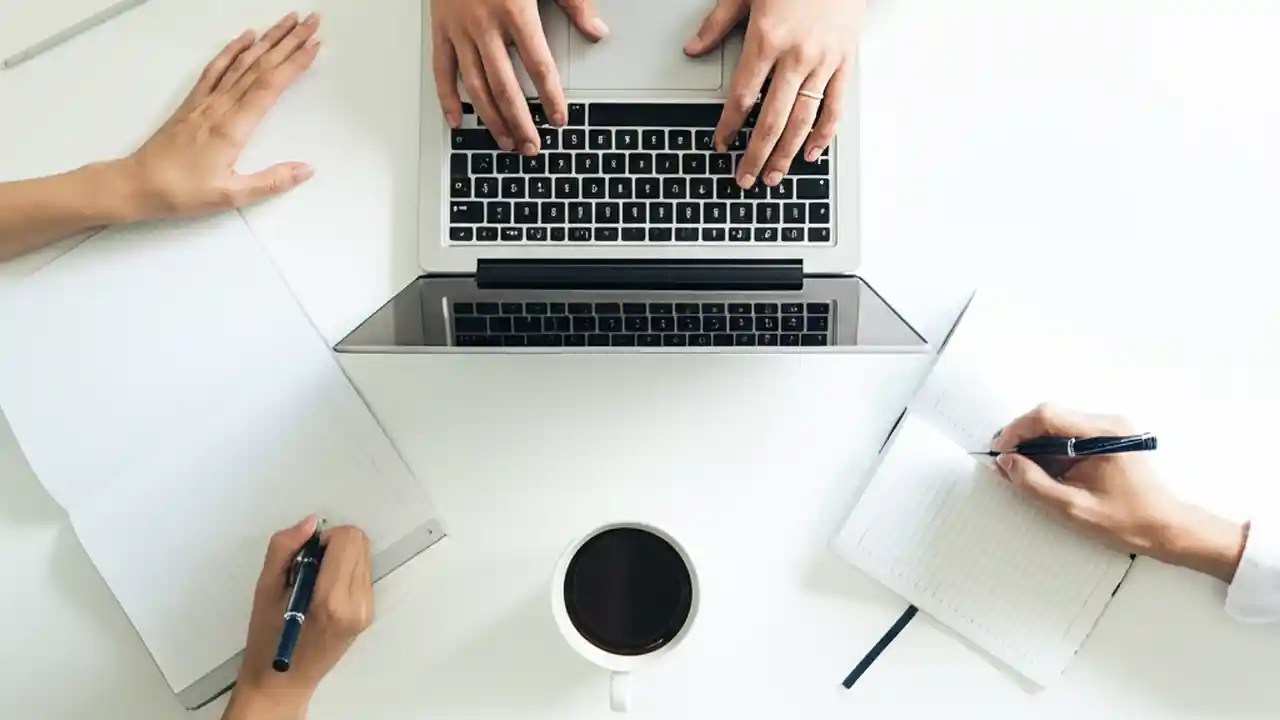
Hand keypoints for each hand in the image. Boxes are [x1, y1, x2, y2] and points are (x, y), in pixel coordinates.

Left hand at [120, 13, 321, 220]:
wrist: (137, 183)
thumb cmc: (181, 191)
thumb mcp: (231, 194)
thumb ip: (271, 180)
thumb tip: (306, 169)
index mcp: (232, 127)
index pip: (270, 85)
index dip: (294, 62)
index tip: (314, 45)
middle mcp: (220, 106)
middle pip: (261, 66)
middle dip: (288, 41)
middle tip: (310, 22)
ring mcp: (206, 100)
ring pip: (242, 62)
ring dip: (267, 40)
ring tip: (286, 22)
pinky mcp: (194, 101)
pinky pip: (216, 68)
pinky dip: (233, 50)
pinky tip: (246, 37)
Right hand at [224, 516, 372, 719]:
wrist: (283, 681)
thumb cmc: (268, 638)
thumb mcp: (265, 589)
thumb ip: (284, 548)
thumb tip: (310, 522)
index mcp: (332, 599)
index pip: (347, 539)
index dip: (324, 538)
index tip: (304, 556)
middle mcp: (357, 604)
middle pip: (360, 543)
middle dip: (333, 546)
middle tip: (307, 568)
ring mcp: (367, 610)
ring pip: (363, 556)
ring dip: (339, 558)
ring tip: (314, 582)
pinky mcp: (368, 614)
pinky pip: (362, 574)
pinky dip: (344, 572)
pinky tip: (323, 592)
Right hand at [431, 0, 607, 154]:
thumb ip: (575, 2)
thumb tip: (597, 31)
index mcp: (516, 11)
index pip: (538, 66)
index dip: (550, 97)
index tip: (558, 120)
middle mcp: (485, 25)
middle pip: (505, 85)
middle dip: (520, 121)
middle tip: (532, 147)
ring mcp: (459, 30)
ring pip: (474, 85)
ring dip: (491, 118)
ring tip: (505, 142)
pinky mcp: (440, 30)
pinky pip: (442, 71)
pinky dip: (448, 99)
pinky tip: (458, 121)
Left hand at [685, 0, 863, 188]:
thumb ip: (717, 23)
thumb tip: (694, 48)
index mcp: (768, 39)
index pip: (743, 96)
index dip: (729, 125)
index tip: (720, 143)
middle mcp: (797, 56)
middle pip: (772, 119)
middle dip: (755, 154)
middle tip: (744, 177)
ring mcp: (824, 62)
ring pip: (803, 120)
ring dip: (785, 153)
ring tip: (773, 176)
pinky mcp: (845, 61)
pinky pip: (835, 106)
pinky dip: (823, 134)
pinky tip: (810, 153)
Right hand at [992, 404, 1245, 582]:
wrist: (1167, 527)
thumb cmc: (1125, 521)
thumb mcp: (1072, 508)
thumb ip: (1034, 483)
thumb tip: (1005, 462)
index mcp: (1103, 434)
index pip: (1047, 415)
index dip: (1016, 431)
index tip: (999, 453)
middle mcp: (1108, 422)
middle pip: (1050, 415)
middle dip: (1021, 436)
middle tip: (1005, 462)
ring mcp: (1110, 428)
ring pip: (1057, 423)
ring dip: (1034, 443)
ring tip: (1021, 468)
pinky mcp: (1109, 437)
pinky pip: (1069, 433)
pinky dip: (1050, 448)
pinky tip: (1044, 469)